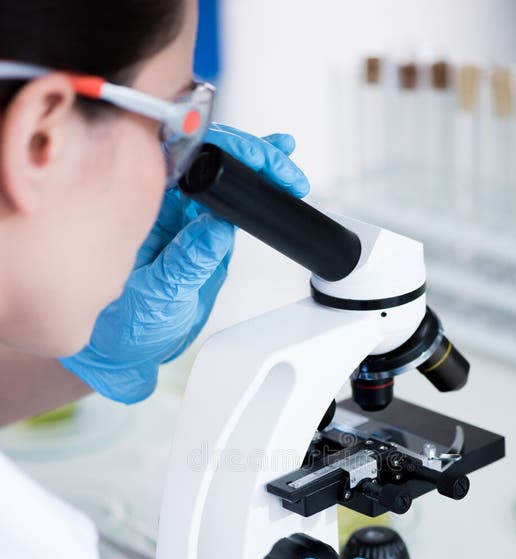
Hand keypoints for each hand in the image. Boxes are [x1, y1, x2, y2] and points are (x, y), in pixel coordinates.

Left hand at [59, 126, 309, 403]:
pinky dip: (256, 182)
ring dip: (257, 161)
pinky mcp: (207, 231)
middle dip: (247, 153)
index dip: (217, 149)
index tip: (248, 159)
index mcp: (139, 205)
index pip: (179, 159)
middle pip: (207, 156)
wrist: (133, 348)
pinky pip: (233, 199)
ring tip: (285, 162)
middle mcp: (162, 203)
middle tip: (280, 165)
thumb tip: (217, 226)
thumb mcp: (159, 293)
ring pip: (223, 171)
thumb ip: (188, 260)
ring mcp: (187, 215)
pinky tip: (276, 174)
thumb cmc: (126, 323)